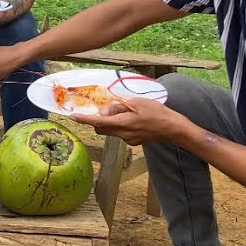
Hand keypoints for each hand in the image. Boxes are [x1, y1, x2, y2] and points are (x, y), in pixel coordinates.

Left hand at [70, 97, 193, 145]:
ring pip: (110, 131)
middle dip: (98, 120)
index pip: (98, 122)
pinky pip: (120, 133)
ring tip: (125, 111)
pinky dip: (119, 126)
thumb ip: (118, 106)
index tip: (73, 116)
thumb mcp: (136, 103)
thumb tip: (104, 110)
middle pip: (101, 128)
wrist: (172, 128)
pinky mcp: (133, 142)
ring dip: (110, 122)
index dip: (84, 119)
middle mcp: (123, 134)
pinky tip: (133, 119)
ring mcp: (128, 140)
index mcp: (123, 123)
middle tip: (105, 108)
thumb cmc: (156, 112)